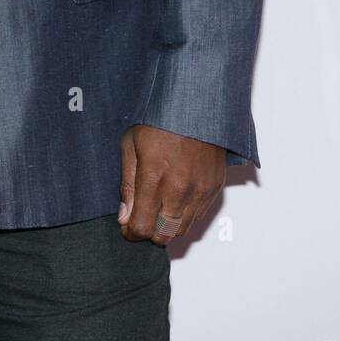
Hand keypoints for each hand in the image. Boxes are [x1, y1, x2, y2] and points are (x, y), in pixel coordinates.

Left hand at [118, 125, 225, 243]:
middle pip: (163, 235)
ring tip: (159, 208)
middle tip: (142, 218)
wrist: (195, 105)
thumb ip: (127, 185)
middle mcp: (179, 189)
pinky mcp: (214, 188)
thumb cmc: (159, 120)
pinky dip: (185, 215)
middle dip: (148, 232)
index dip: (130, 232)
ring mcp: (200, 190)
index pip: (141, 227)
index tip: (126, 226)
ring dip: (167, 226)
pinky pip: (198, 216)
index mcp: (154, 177)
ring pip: (182, 230)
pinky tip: (176, 198)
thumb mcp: (131, 145)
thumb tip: (124, 217)